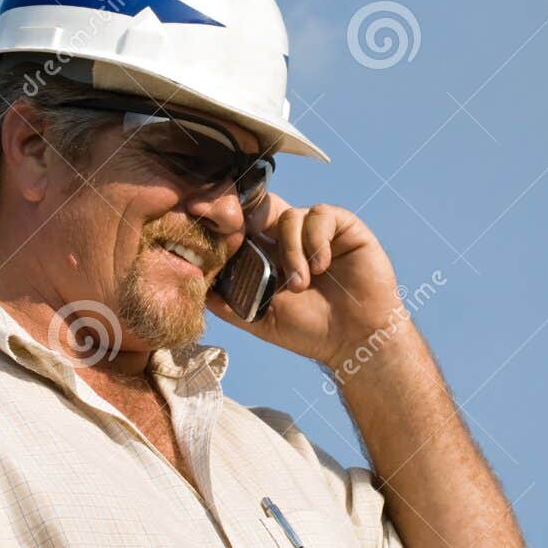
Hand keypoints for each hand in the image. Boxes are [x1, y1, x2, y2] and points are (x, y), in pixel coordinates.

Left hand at [206, 192, 406, 368]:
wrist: (354, 340)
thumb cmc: (309, 331)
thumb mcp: (259, 318)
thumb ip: (228, 301)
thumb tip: (193, 288)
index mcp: (267, 253)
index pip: (241, 224)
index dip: (222, 217)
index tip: (197, 213)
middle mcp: (290, 236)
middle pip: (260, 206)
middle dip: (244, 212)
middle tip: (235, 228)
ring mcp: (316, 230)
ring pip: (288, 215)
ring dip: (290, 251)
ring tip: (301, 285)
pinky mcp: (343, 227)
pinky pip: (320, 215)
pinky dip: (316, 241)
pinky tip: (321, 268)